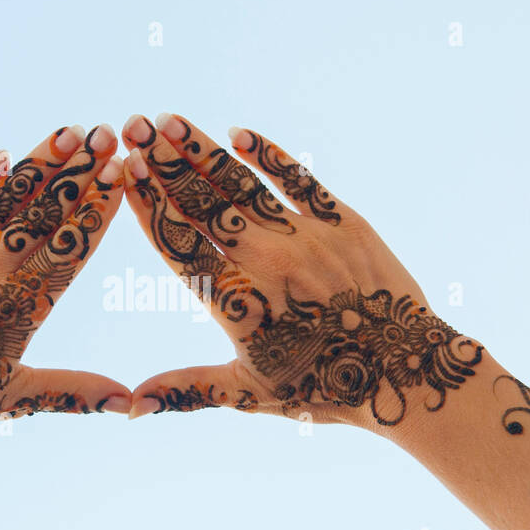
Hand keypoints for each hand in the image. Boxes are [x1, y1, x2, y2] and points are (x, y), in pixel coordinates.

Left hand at [0, 123, 130, 463]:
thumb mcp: (10, 400)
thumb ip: (72, 392)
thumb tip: (130, 404)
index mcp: (17, 309)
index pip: (68, 248)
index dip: (98, 210)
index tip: (121, 174)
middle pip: (42, 213)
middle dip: (78, 172)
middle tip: (106, 135)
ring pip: (2, 199)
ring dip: (37, 164)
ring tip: (67, 133)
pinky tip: (0, 157)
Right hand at [120, 113, 482, 435]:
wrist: (407, 372)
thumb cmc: (324, 389)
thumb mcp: (250, 393)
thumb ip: (186, 389)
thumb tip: (129, 407)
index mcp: (236, 302)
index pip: (178, 244)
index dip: (147, 207)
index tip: (122, 173)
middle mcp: (266, 262)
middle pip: (202, 203)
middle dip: (163, 163)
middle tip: (133, 128)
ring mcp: (306, 237)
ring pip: (241, 184)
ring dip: (202, 150)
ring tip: (169, 122)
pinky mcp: (344, 222)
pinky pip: (299, 179)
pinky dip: (268, 155)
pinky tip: (239, 134)